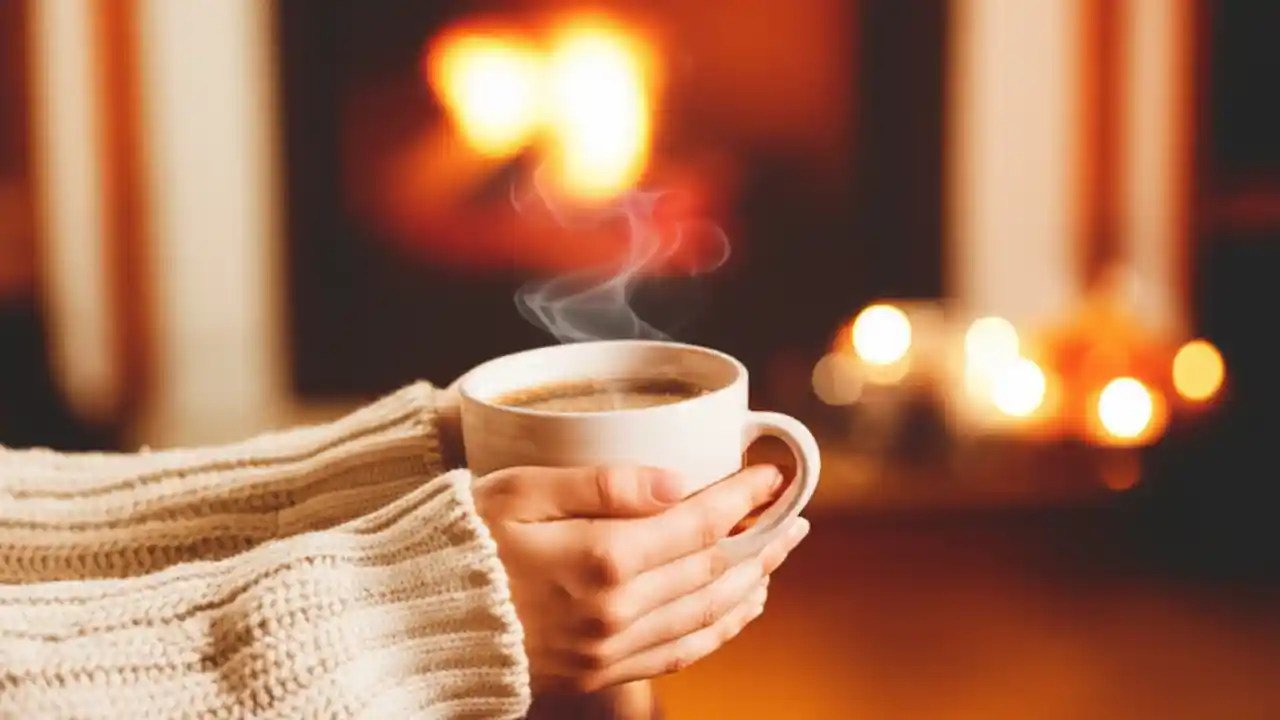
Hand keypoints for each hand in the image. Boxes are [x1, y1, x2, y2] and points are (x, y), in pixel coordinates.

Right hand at [472, 464, 810, 693]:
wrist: (414, 622)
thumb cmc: (460, 542)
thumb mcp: (520, 491)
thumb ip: (601, 484)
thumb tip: (675, 482)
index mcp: (600, 558)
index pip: (697, 523)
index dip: (742, 497)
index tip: (770, 473)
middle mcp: (615, 611)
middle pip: (713, 571)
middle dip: (761, 539)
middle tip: (793, 514)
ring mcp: (608, 650)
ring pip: (707, 617)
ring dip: (751, 584)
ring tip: (778, 555)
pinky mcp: (598, 674)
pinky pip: (679, 655)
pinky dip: (718, 630)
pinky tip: (736, 608)